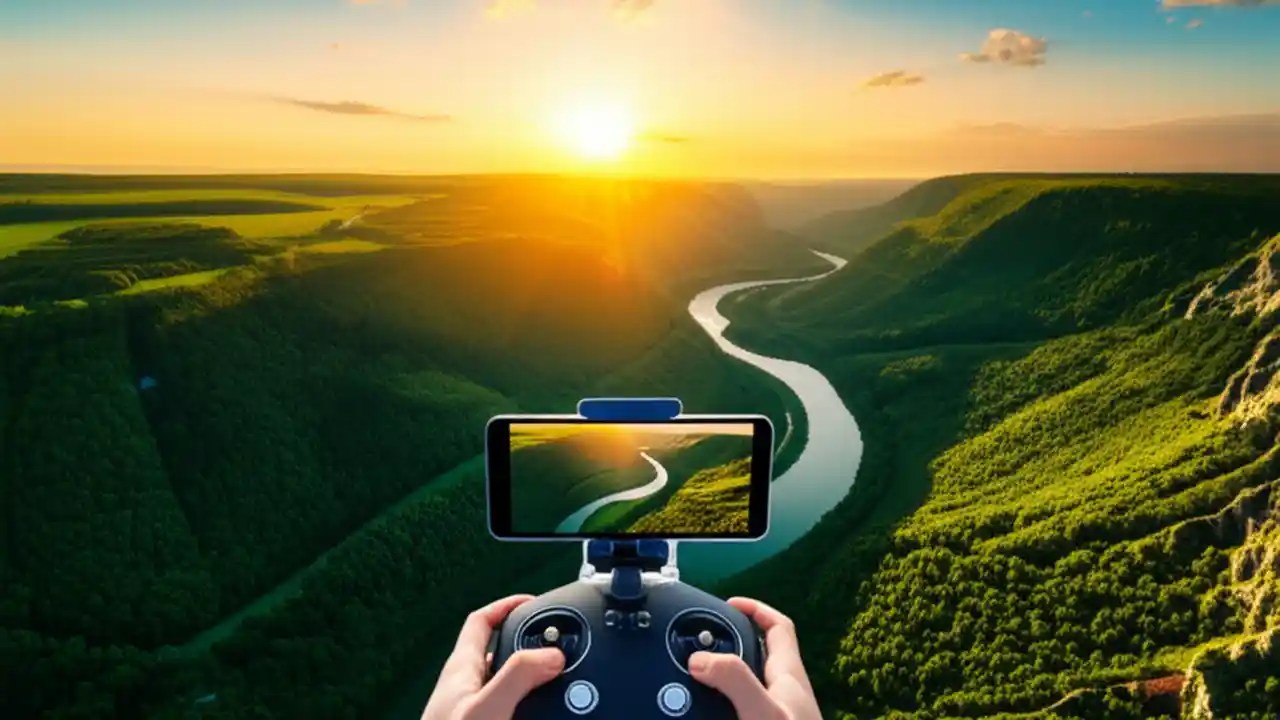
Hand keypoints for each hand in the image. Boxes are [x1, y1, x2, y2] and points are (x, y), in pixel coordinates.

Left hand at [421, 594, 564, 719]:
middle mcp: (464, 690)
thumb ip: (517, 676)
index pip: (480, 622)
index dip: (506, 606)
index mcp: (461, 671)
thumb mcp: (486, 709)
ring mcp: (469, 714)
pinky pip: (507, 712)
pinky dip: (527, 709)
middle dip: (527, 647)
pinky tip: (543, 717)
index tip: (534, 603)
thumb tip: (551, 653)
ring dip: (531, 682)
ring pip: (505, 686)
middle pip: (497, 653)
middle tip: (557, 647)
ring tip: (559, 683)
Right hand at [689, 597, 821, 719]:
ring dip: (721, 677)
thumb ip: (735, 680)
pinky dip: (723, 702)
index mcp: (788, 673)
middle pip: (757, 651)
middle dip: (728, 644)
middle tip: (699, 646)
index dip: (756, 608)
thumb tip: (700, 658)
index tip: (729, 604)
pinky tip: (707, 711)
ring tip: (693, 679)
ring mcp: (778, 709)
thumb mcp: (764, 711)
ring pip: (746, 681)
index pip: (778, 626)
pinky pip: (741, 705)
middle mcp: (784, 690)